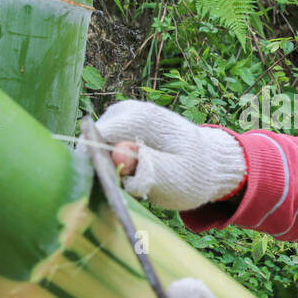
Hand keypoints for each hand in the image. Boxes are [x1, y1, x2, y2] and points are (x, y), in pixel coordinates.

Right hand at [93, 100, 245, 210]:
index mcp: (141, 117)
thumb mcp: (176, 178)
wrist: (206, 161)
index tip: (118, 186)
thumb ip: (148, 169)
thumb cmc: (193, 171)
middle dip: (106, 171)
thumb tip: (118, 158)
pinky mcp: (116, 127)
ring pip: (94, 150)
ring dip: (111, 170)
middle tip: (135, 187)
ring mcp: (118, 116)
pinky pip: (101, 150)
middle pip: (91, 144)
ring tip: (139, 180)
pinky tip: (136, 173)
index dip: (98, 167)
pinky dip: (114, 166)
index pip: (95, 139)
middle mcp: (124, 110)